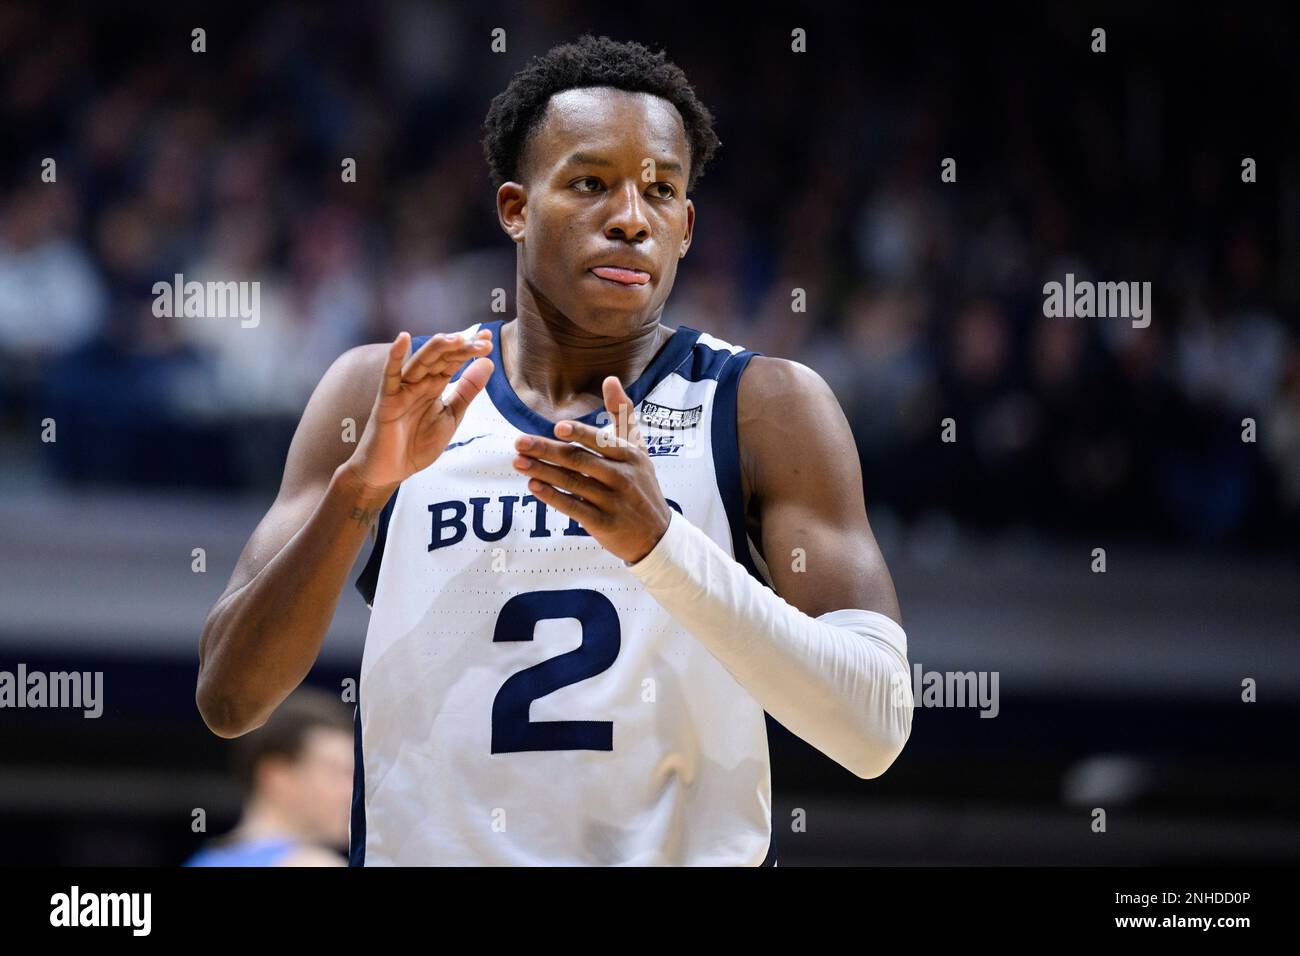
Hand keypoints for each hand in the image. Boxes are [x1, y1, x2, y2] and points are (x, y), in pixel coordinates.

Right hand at [347, 329, 493, 490]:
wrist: (391, 470)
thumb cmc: (417, 444)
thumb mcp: (451, 416)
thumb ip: (467, 390)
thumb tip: (487, 363)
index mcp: (434, 386)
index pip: (453, 361)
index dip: (469, 350)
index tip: (488, 339)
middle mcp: (419, 382)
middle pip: (441, 358)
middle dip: (461, 349)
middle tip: (482, 341)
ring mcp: (402, 389)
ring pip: (420, 362)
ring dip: (438, 349)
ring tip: (456, 338)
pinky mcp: (387, 400)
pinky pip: (390, 375)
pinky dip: (394, 357)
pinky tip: (402, 338)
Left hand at [512, 376, 671, 563]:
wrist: (655, 533)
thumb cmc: (642, 484)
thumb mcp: (639, 447)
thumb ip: (623, 413)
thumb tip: (610, 378)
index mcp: (631, 456)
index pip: (602, 442)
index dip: (580, 435)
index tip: (557, 428)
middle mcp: (622, 477)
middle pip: (580, 461)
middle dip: (547, 451)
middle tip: (519, 442)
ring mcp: (612, 502)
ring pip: (573, 483)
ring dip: (543, 471)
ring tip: (518, 462)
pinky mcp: (602, 523)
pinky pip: (573, 508)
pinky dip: (552, 497)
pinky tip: (533, 486)